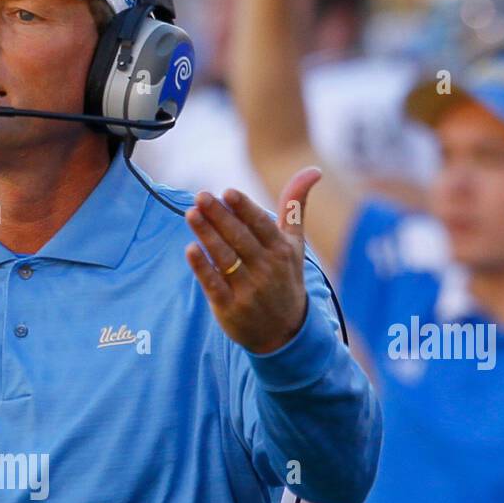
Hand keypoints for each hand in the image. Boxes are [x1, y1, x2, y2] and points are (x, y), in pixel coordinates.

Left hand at [184, 167, 321, 354]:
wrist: (284, 332)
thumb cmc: (285, 280)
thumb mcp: (295, 245)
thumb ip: (295, 207)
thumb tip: (313, 170)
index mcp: (281, 252)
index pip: (261, 225)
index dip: (244, 208)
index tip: (227, 192)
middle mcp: (266, 270)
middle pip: (239, 238)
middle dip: (220, 216)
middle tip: (200, 196)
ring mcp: (248, 290)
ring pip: (225, 258)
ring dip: (207, 235)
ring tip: (191, 214)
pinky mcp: (230, 308)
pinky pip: (214, 284)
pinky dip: (202, 267)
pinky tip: (190, 249)